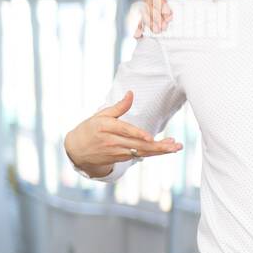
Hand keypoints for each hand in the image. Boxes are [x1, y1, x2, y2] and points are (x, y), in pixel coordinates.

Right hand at [64, 91, 181, 174]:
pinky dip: (154, 153)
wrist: (77, 150)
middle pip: (138, 144)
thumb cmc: (90, 129)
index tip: (150, 137)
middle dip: (158, 146)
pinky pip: (140, 155)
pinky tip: (166, 149)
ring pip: (141, 152)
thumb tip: (131, 93)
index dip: (138, 134)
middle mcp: (112, 141)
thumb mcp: (101, 115)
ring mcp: (117, 151)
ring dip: (160, 150)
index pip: (124, 131)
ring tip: (176, 147)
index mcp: (106, 127)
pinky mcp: (121, 158)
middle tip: (175, 145)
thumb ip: (119, 107)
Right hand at [133, 0, 200, 38]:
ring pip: (144, 14)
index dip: (161, 4)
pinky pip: (141, 20)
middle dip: (155, 16)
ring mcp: (146, 4)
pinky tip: (139, 36)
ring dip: (149, 23)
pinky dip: (139, 27)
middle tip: (163, 27)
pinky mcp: (148, 14)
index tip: (168, 15)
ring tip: (157, 31)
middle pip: (148, 5)